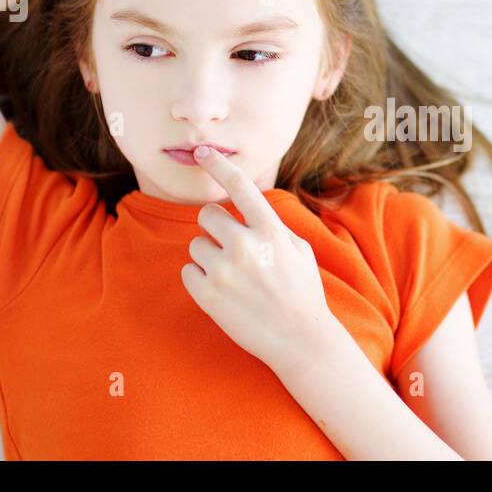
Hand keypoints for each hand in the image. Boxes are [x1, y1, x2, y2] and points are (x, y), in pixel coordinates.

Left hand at [179, 145, 340, 372]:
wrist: (300, 340)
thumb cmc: (302, 293)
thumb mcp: (299, 250)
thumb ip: (272, 226)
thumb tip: (248, 208)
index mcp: (270, 231)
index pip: (240, 186)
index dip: (219, 164)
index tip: (203, 151)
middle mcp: (245, 245)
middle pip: (207, 215)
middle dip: (215, 229)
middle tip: (232, 250)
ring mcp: (224, 270)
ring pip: (196, 246)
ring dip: (209, 259)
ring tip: (235, 281)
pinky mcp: (207, 294)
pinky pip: (188, 272)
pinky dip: (200, 282)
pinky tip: (224, 296)